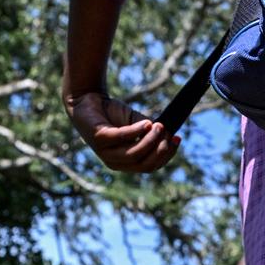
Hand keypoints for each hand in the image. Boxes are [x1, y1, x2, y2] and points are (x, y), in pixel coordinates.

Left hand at [64, 88, 179, 174]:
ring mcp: (105, 152)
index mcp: (126, 162)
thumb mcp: (137, 124)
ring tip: (158, 125)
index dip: (166, 155)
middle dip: (160, 150)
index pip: (150, 166)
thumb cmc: (112, 113)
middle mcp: (115, 162)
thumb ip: (151, 132)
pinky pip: (122, 138)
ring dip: (150, 141)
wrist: (87, 98)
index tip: (177, 138)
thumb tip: (169, 136)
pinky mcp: (99, 139)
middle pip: (144, 165)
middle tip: (167, 132)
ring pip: (134, 155)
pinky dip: (136, 131)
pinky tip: (146, 122)